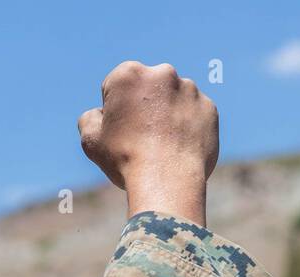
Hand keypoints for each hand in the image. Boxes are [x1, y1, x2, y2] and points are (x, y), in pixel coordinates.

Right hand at [77, 61, 218, 224]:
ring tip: (163, 147)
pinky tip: (180, 149)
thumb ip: (89, 118)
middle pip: (148, 89)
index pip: (117, 87)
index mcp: (129, 74)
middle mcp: (162, 73)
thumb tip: (99, 114)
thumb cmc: (125, 159)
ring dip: (168, 116)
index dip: (115, 110)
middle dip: (144, 107)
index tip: (119, 131)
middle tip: (142, 139)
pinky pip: (195, 116)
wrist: (167, 180)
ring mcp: (190, 89)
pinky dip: (189, 128)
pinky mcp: (209, 108)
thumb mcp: (90, 140)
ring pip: (174, 100)